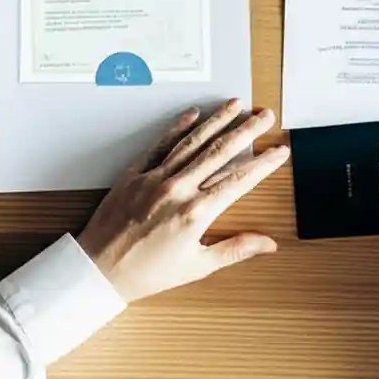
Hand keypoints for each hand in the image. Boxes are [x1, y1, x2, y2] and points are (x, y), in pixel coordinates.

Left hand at [77, 99, 289, 302]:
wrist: (98, 269)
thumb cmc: (147, 273)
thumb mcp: (197, 266)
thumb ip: (235, 250)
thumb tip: (268, 244)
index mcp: (196, 213)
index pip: (239, 180)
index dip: (263, 164)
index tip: (280, 150)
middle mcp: (178, 189)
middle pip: (220, 152)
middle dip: (246, 131)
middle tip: (265, 115)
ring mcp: (155, 178)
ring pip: (192, 142)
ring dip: (217, 121)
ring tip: (236, 105)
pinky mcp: (135, 173)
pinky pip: (160, 144)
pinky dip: (178, 127)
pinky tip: (193, 113)